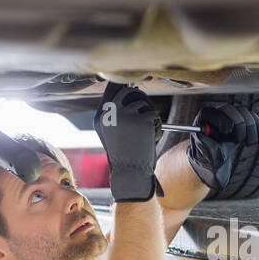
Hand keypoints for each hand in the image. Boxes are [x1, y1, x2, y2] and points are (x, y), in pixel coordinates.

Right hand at [93, 82, 163, 201]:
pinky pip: (154, 115)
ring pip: (144, 105)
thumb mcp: (113, 135)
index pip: (112, 93)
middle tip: (144, 105)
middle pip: (128, 91)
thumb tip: (129, 98)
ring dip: (149, 118)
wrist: (130, 173)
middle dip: (139, 96)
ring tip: (146, 135)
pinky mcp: (141, 119)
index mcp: (101, 117)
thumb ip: (116, 118)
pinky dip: (157, 127)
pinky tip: (151, 140)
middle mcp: (111, 113)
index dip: (124, 88)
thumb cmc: (124, 158)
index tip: (131, 86)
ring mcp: (126, 115)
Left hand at [186, 103, 258, 189]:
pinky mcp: (242, 119)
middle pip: (232, 110)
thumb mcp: (204, 154)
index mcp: (204, 119)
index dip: (222, 121)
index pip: (213, 113)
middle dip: (240, 124)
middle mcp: (218, 113)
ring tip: (250, 144)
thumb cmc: (207, 156)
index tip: (227, 132)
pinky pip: (253, 118)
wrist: (214, 156)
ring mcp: (231, 115)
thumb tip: (208, 140)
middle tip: (242, 141)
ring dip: (252, 128)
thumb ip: (205, 147)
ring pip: (245, 113)